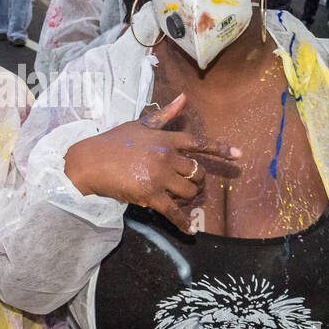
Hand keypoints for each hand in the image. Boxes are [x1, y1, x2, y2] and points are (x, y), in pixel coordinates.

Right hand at [63, 93, 241, 232]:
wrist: (90, 162)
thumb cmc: (113, 141)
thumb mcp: (139, 124)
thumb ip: (164, 115)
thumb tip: (183, 98)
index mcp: (166, 139)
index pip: (198, 143)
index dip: (220, 149)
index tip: (239, 155)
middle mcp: (167, 157)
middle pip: (197, 172)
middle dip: (197, 180)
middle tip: (191, 185)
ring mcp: (160, 177)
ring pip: (189, 190)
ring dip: (189, 196)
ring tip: (180, 198)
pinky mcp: (151, 195)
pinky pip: (174, 211)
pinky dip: (183, 222)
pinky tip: (190, 230)